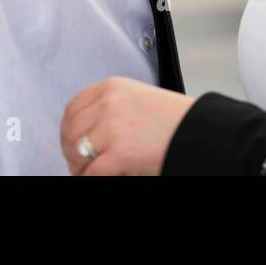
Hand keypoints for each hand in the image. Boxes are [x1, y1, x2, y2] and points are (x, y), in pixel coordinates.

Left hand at [60, 76, 195, 175]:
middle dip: (70, 151)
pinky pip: (91, 173)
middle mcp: (108, 103)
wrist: (198, 131)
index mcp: (111, 87)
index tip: (70, 141)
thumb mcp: (136, 98)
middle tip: (77, 163)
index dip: (67, 129)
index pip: (73, 107)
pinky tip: (96, 179)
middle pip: (71, 131)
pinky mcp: (119, 153)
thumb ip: (110, 107)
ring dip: (79, 167)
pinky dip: (89, 179)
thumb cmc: (173, 119)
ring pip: (78, 152)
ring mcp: (112, 127)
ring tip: (87, 173)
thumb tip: (86, 130)